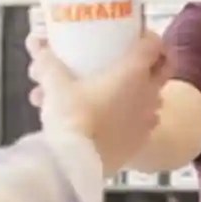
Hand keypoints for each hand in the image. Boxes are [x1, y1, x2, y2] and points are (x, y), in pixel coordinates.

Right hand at [27, 32, 168, 176]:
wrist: (75, 165)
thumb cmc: (71, 117)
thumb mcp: (55, 85)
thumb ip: (48, 62)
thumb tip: (37, 43)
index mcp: (134, 72)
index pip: (155, 44)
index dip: (147, 37)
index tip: (134, 36)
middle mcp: (148, 93)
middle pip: (163, 69)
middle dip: (149, 62)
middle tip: (128, 61)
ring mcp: (148, 120)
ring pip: (150, 98)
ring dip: (135, 93)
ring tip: (106, 94)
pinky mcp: (140, 143)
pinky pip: (140, 123)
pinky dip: (127, 118)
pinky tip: (103, 120)